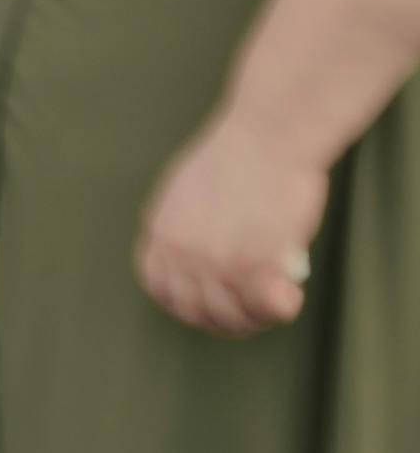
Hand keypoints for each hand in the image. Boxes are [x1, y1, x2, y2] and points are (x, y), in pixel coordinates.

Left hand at [136, 119, 328, 335]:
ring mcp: (217, 263)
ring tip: (275, 304)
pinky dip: (277, 310)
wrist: (271, 132)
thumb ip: (186, 224)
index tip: (211, 304)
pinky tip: (290, 298)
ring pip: (232, 316)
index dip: (186, 304)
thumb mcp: (188, 187)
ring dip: (255, 319)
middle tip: (252, 312)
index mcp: (162, 231)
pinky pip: (264, 308)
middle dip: (225, 319)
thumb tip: (196, 253)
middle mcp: (182, 253)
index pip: (161, 289)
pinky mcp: (254, 265)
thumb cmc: (241, 151)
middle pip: (196, 311)